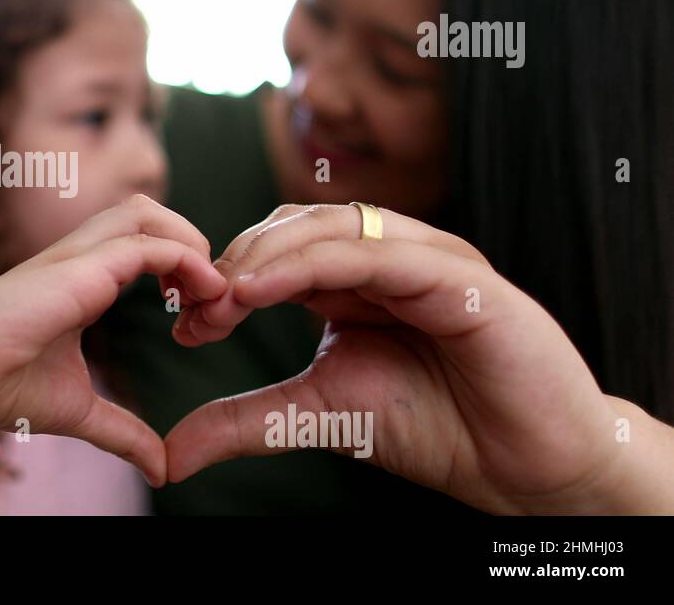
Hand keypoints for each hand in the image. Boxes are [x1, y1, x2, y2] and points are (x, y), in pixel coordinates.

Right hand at [0, 194, 226, 486]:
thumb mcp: (78, 410)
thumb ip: (123, 431)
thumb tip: (161, 468)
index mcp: (79, 278)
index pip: (142, 243)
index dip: (182, 268)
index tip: (201, 317)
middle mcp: (77, 257)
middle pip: (148, 212)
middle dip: (192, 242)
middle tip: (212, 297)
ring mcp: (72, 258)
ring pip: (145, 212)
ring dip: (189, 242)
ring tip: (208, 292)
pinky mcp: (73, 272)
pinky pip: (142, 245)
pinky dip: (182, 260)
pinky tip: (200, 296)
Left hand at [166, 204, 670, 513]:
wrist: (524, 468)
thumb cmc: (434, 429)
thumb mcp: (318, 417)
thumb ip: (247, 421)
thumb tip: (172, 451)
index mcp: (355, 278)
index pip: (276, 249)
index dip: (225, 278)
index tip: (185, 327)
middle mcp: (387, 257)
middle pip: (294, 227)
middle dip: (237, 262)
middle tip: (196, 311)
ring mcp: (425, 258)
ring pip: (331, 228)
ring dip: (267, 256)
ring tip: (223, 296)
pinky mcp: (459, 276)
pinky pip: (377, 253)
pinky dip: (314, 263)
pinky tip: (261, 290)